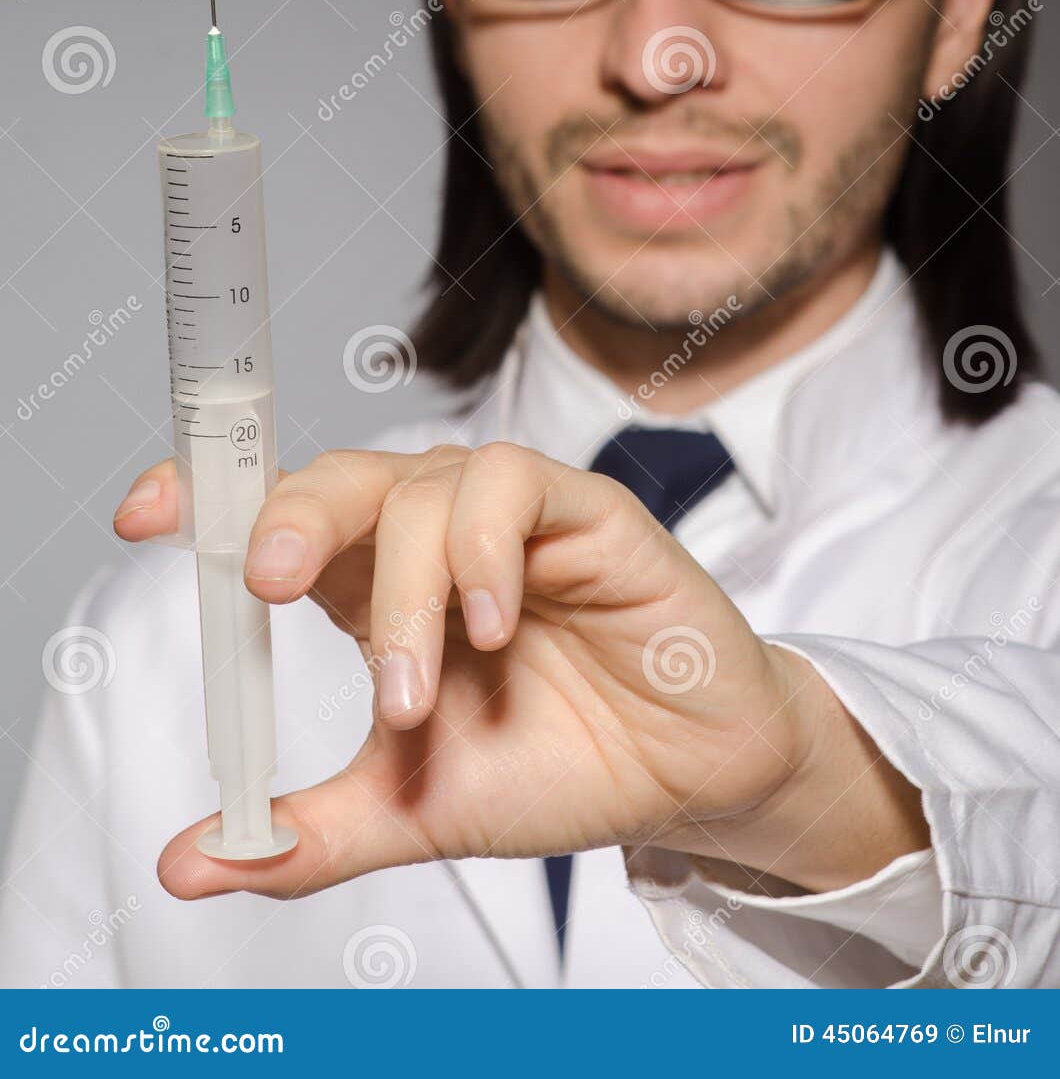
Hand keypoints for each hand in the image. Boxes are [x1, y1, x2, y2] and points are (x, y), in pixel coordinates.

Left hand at [114, 445, 925, 899]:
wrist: (684, 783)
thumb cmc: (552, 768)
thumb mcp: (412, 811)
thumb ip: (306, 831)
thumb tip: (186, 861)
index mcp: (375, 589)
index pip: (280, 517)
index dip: (210, 499)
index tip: (142, 518)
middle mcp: (431, 537)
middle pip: (335, 479)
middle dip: (287, 517)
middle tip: (262, 584)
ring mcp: (509, 517)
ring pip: (419, 489)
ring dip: (405, 593)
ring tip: (419, 696)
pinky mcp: (584, 510)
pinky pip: (514, 484)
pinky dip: (486, 551)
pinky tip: (495, 624)